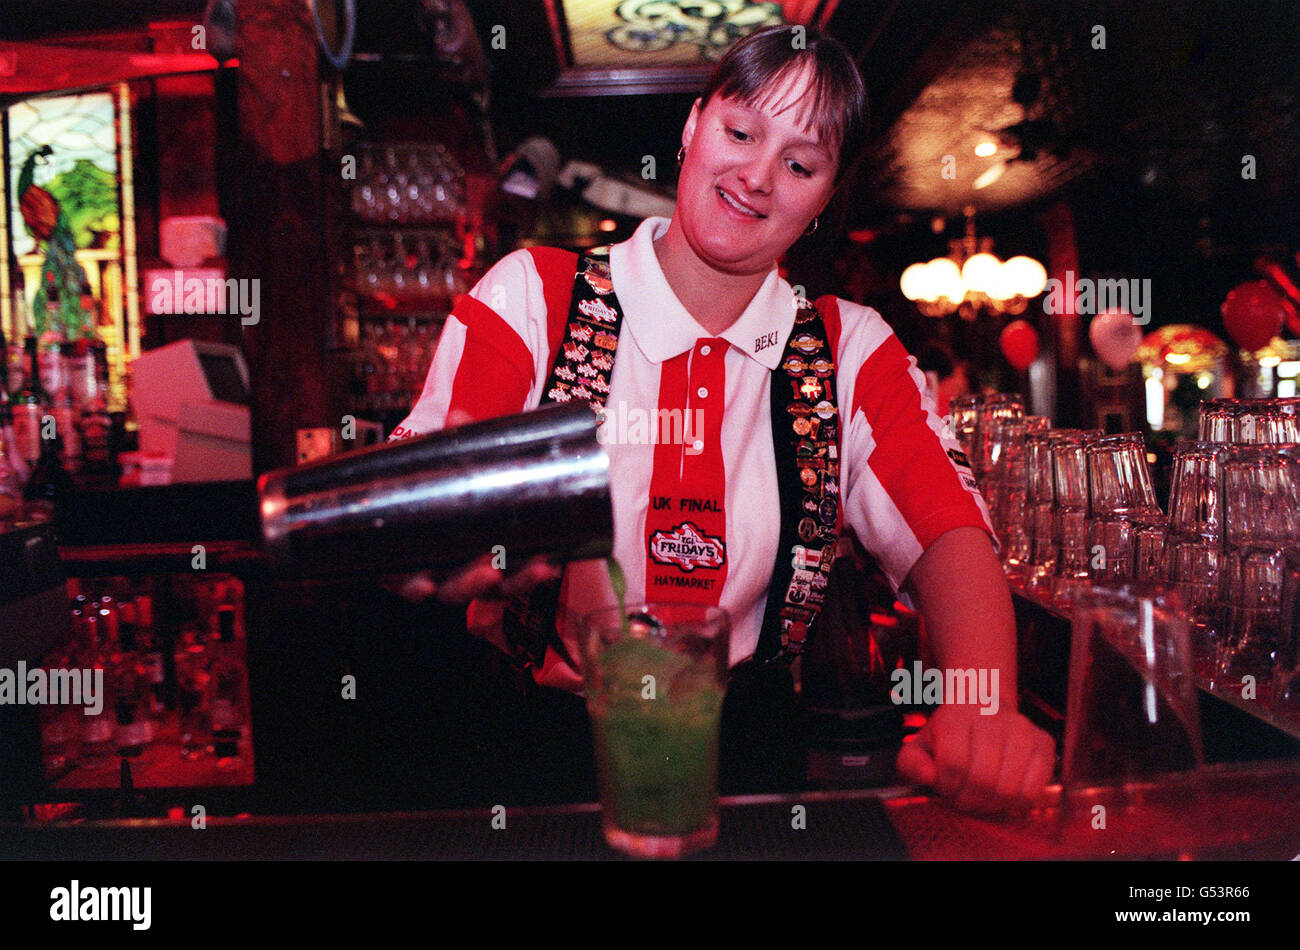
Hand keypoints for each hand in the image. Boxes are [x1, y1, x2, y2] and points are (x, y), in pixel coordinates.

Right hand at [380, 408, 562, 605]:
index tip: (422, 585)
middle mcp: (445, 573)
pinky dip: (535, 575)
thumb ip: (448, 446)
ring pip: (495, 591)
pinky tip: (552, 565)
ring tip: (538, 568)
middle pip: (455, 592)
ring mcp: (478, 575)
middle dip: (473, 585)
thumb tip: (457, 417)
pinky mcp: (507, 571)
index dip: (413, 588)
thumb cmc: (437, 486)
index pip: (408, 582)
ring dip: (517, 582)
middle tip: (489, 572)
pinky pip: (521, 579)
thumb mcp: (439, 466)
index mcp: (413, 555)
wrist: (460, 491)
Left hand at [895, 704, 1055, 815]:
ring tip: (982, 798)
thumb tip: (927, 776)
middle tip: (963, 799)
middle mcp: (993, 717)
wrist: (982, 709)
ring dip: (992, 806)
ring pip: (1009, 790)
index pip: (953, 764)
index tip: (944, 788)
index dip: (946, 787)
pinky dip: (1017, 803)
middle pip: (983, 780)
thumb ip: (912, 764)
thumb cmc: (949, 734)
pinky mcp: (1044, 743)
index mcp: (957, 716)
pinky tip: (1003, 796)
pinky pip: (1034, 790)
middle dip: (968, 801)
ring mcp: (1023, 729)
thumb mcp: (919, 745)